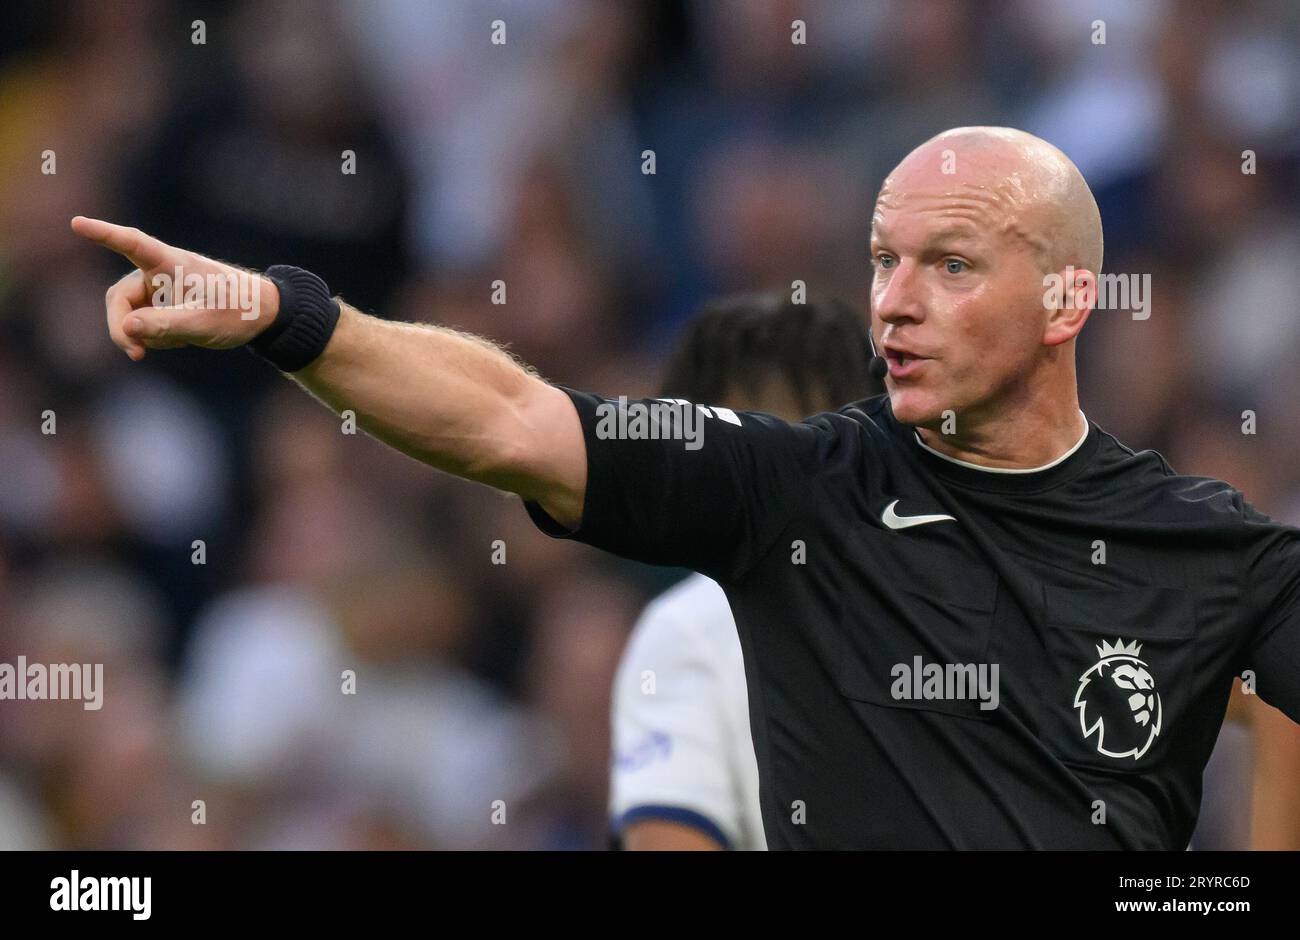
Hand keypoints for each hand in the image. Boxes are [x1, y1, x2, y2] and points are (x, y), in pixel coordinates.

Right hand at [71, 217, 279, 360]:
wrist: (262, 315)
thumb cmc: (237, 311)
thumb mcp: (202, 323)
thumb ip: (164, 326)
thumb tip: (126, 327)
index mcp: (171, 264)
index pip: (132, 245)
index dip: (104, 234)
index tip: (78, 223)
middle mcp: (159, 272)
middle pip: (119, 298)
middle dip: (123, 327)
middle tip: (136, 354)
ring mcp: (159, 289)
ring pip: (130, 314)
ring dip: (143, 334)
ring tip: (178, 341)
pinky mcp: (162, 304)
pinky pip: (144, 324)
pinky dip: (155, 336)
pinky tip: (180, 339)